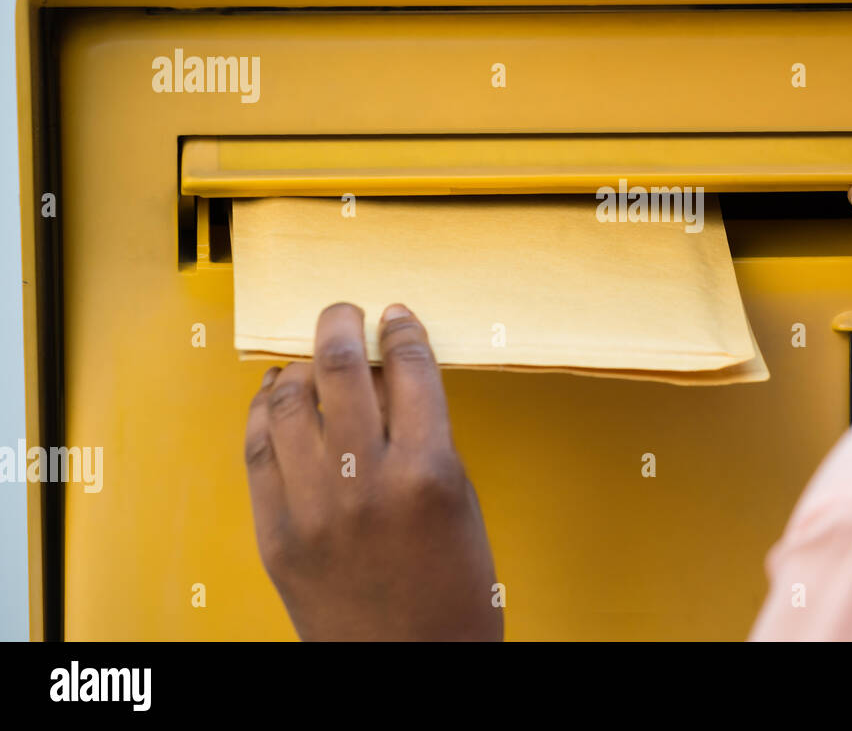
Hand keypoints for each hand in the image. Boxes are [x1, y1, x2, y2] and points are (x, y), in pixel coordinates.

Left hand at [245, 302, 501, 640]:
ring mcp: (312, 509)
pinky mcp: (274, 535)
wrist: (409, 670)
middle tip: (344, 313)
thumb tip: (391, 384)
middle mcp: (366, 483)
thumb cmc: (453, 596)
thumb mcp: (463, 505)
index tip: (397, 316)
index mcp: (428, 473)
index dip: (403, 331)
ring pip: (287, 403)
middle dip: (341, 325)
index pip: (410, 370)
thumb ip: (427, 441)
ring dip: (299, 366)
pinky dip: (263, 413)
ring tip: (308, 358)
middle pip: (340, 371)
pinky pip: (256, 451)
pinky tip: (275, 398)